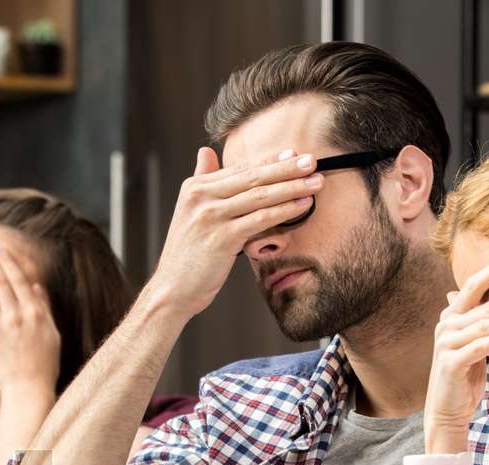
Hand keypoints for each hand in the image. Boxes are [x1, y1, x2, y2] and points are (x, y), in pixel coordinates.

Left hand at [0, 244, 60, 399]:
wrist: (27, 388)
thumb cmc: (43, 363)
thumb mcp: (51, 332)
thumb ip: (42, 307)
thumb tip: (36, 285)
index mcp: (36, 312)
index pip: (18, 279)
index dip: (6, 262)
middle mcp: (18, 315)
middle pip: (0, 280)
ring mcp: (1, 325)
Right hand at [151, 147, 322, 316]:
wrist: (172, 288)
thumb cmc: (188, 255)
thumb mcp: (190, 211)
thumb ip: (201, 180)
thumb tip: (206, 151)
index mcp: (195, 187)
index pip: (240, 168)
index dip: (269, 160)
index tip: (294, 153)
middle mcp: (202, 197)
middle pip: (253, 177)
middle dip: (286, 168)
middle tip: (312, 161)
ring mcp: (211, 217)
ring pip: (260, 195)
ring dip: (292, 187)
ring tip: (315, 182)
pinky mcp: (222, 238)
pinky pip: (260, 219)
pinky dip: (284, 210)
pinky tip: (301, 205)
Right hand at [424, 254, 488, 453]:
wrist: (448, 409)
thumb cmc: (466, 376)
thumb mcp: (477, 344)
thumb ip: (484, 322)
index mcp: (452, 316)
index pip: (472, 287)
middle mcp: (446, 325)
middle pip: (486, 306)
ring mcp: (446, 343)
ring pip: (485, 325)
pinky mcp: (451, 363)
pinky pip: (480, 346)